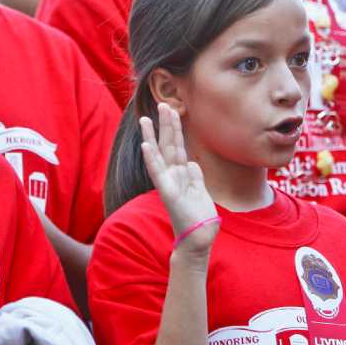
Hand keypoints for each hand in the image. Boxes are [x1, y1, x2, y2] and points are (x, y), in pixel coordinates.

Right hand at [140, 103, 218, 255]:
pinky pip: (158, 173)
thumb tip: (192, 162)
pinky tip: (145, 145)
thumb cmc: (198, 218)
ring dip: (152, 137)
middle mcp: (173, 176)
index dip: (176, 128)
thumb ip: (195, 176)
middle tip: (162, 103)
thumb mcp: (200, 192)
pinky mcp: (168, 193)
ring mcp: (169, 184)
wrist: (198, 240)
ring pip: (160, 155)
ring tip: (145, 119)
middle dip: (166, 125)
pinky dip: (151, 159)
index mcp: (182, 175)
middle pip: (168, 145)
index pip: (178, 146)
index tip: (174, 110)